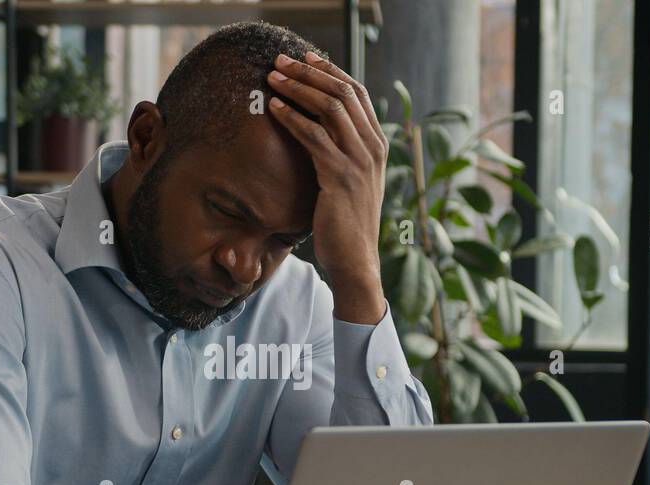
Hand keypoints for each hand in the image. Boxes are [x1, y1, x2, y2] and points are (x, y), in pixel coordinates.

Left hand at [267, 51, 388, 324]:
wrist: (355, 260)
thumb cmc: (345, 224)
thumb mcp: (348, 182)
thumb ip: (339, 154)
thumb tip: (315, 132)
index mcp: (377, 144)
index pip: (356, 93)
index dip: (330, 71)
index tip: (305, 58)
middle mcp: (373, 147)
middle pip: (342, 92)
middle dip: (309, 72)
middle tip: (280, 62)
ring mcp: (359, 161)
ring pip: (329, 108)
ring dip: (297, 88)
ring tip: (272, 79)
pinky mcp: (340, 176)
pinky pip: (313, 136)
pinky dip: (292, 118)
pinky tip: (273, 109)